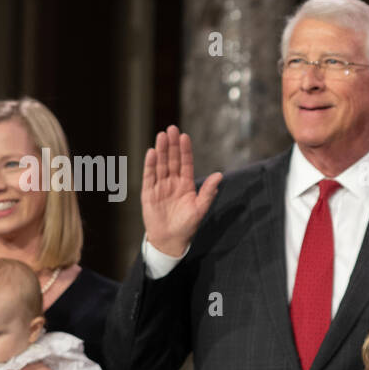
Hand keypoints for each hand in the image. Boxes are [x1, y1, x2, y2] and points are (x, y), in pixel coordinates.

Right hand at [142, 125, 221, 256]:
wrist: (170, 240)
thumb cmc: (187, 226)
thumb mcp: (200, 208)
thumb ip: (208, 192)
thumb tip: (219, 175)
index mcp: (186, 185)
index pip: (186, 164)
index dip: (185, 150)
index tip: (184, 136)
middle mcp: (173, 183)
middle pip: (172, 160)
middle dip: (172, 145)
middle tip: (171, 129)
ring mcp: (160, 187)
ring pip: (161, 165)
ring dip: (161, 150)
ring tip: (161, 136)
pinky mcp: (149, 193)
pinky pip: (149, 177)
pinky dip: (150, 165)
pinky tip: (152, 153)